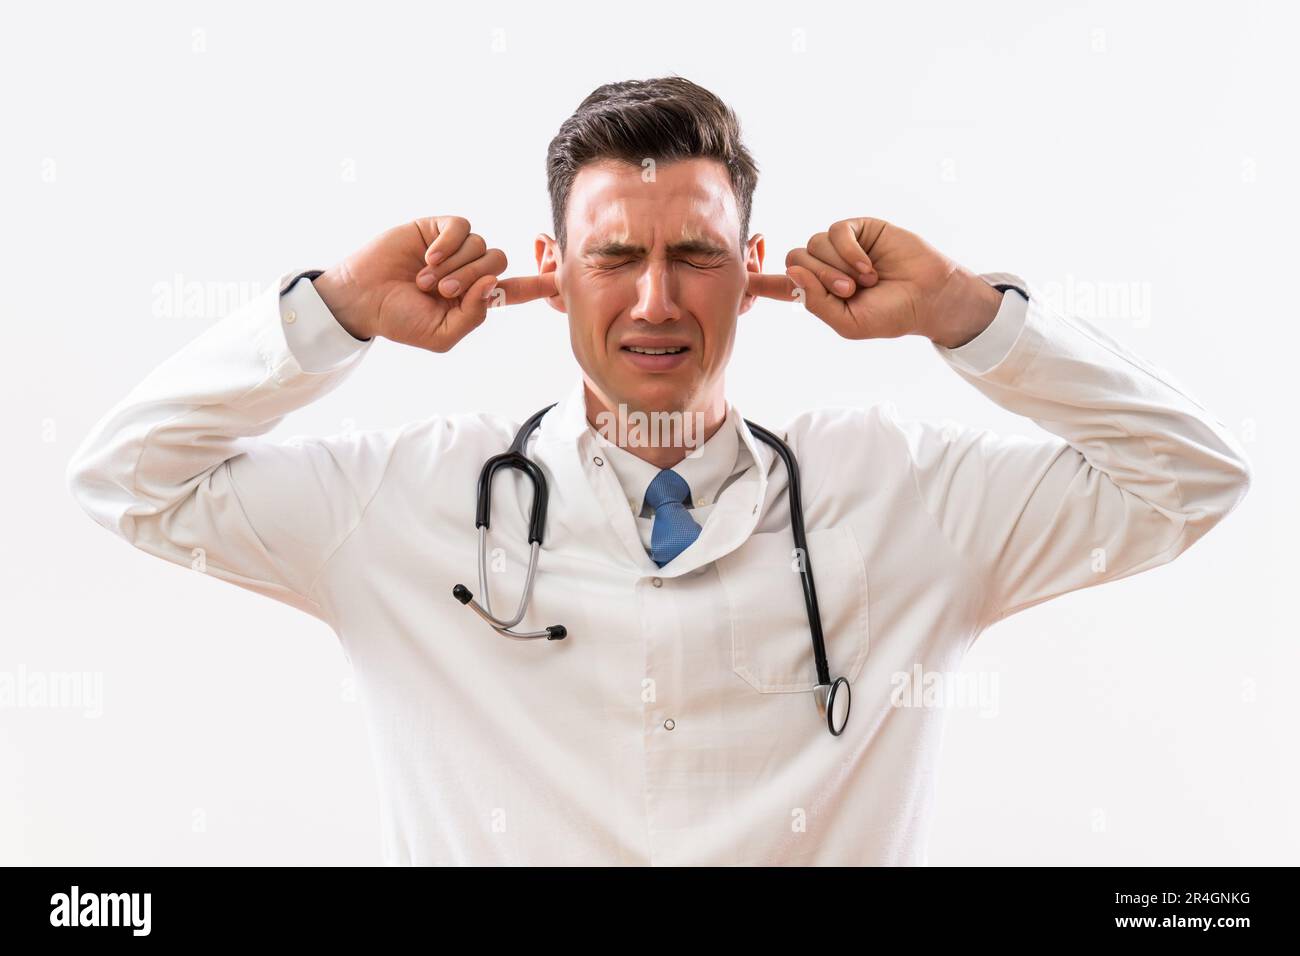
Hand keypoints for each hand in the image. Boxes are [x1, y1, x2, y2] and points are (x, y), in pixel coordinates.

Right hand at [313, 216, 556, 352]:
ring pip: (480, 246)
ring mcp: (454, 248)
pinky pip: (462, 227)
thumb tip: (493, 284)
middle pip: (498, 263)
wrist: (363, 298)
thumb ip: (473, 316)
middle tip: (440, 290)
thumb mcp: (441, 334)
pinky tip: (427, 256)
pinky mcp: (437, 229)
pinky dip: (448, 244)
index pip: (515, 289)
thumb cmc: (400, 320)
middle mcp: (469, 270)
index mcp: (475, 297)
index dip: (540, 284)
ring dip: (455, 265)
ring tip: (425, 279)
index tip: (563, 279)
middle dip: (472, 279)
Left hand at [749, 218, 1002, 347]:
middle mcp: (822, 267)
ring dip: (838, 267)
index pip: (776, 284)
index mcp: (815, 292)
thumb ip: (816, 303)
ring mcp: (839, 246)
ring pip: (814, 246)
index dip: (755, 280)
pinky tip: (868, 265)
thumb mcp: (848, 322)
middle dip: (819, 278)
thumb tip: (791, 270)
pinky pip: (835, 232)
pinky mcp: (857, 229)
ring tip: (865, 281)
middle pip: (794, 260)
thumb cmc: (890, 315)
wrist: (929, 297)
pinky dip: (849, 250)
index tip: (736, 276)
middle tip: (849, 291)